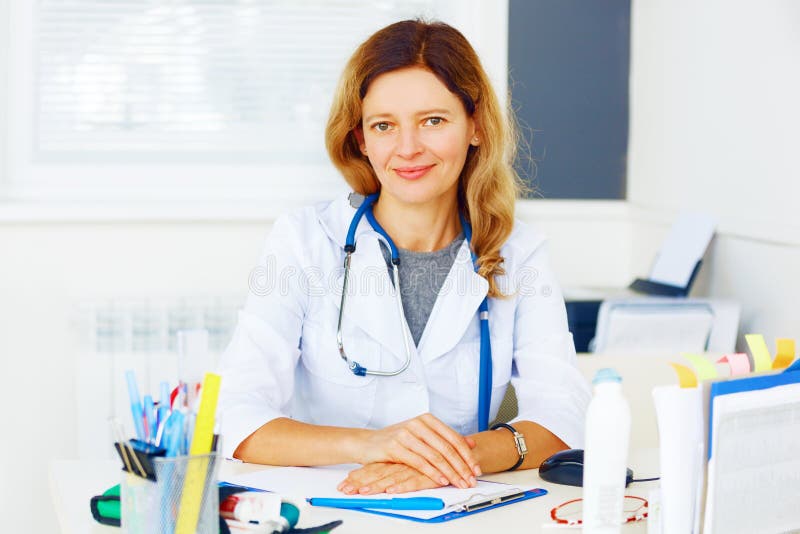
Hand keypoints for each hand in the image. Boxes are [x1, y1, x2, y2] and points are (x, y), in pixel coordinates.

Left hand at [337, 463, 441, 494]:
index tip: (344, 484)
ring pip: (392, 476)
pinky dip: (401, 487)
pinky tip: (390, 491)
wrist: (464, 450)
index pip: (376, 467)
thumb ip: (398, 469)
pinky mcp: (429, 472)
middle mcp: (405, 458)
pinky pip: (413, 480)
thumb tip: (381, 478)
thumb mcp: (414, 463)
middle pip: (379, 471)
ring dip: (376, 485)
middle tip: (345, 490)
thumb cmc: (438, 458)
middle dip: (361, 481)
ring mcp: (416, 464)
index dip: (360, 476)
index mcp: (400, 456)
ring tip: (361, 493)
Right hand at [356, 413, 479, 488]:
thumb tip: (470, 443)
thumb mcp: (422, 435)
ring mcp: (406, 434)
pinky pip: (419, 462)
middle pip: (446, 448)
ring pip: (435, 456)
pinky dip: (432, 472)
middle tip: (471, 480)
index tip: (476, 469)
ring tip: (459, 483)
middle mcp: (418, 424)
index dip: (467, 455)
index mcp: (427, 419)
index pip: (453, 438)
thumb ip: (445, 438)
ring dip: (450, 472)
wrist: (368, 443)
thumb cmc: (396, 440)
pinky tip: (441, 480)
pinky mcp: (396, 446)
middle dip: (461, 466)